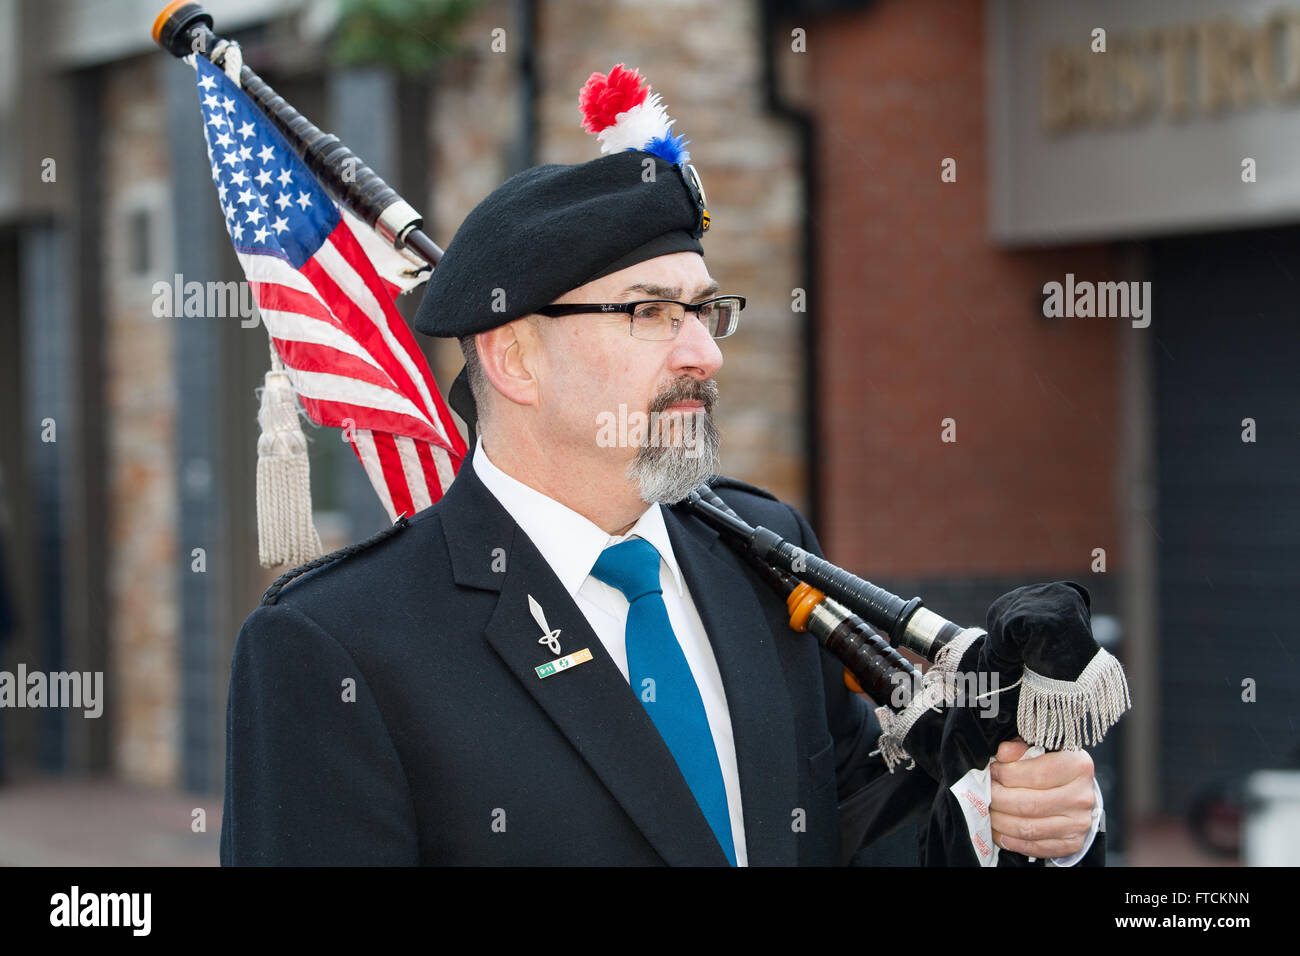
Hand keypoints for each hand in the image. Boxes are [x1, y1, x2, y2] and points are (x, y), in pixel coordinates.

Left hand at [989, 737, 1094, 858]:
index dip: (1007, 774)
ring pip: (1029, 828)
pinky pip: (1035, 847)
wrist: (1078, 792)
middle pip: (1029, 804)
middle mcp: (1081, 797)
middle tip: (984, 793)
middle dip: (998, 799)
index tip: (992, 771)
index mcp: (1077, 766)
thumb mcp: (1040, 748)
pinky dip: (1012, 841)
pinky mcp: (1071, 843)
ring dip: (1000, 821)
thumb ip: (1020, 749)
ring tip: (988, 811)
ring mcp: (1078, 823)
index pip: (1036, 774)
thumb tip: (1003, 753)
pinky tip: (999, 831)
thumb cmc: (1055, 767)